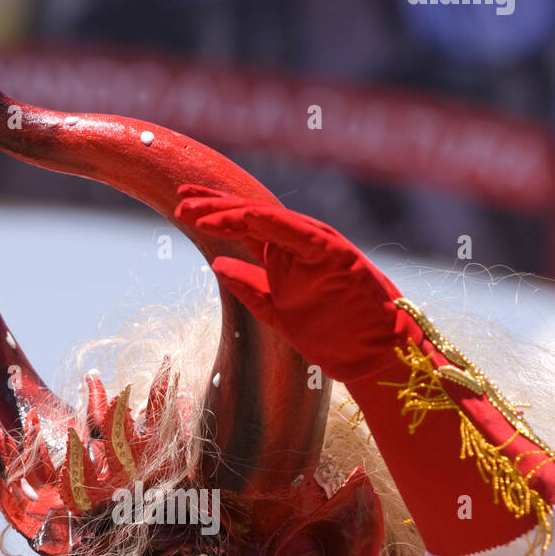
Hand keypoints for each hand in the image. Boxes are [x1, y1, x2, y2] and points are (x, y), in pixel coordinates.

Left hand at [175, 185, 404, 382]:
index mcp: (285, 254)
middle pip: (251, 215)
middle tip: (180, 200)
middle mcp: (300, 243)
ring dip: (236, 214)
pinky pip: (303, 235)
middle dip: (215, 206)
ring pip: (272, 220)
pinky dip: (276, 224)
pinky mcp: (339, 256)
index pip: (244, 225)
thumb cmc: (333, 335)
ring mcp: (320, 246)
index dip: (213, 213)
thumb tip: (218, 265)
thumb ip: (249, 287)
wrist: (374, 356)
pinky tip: (248, 216)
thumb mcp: (277, 312)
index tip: (181, 207)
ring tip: (202, 214)